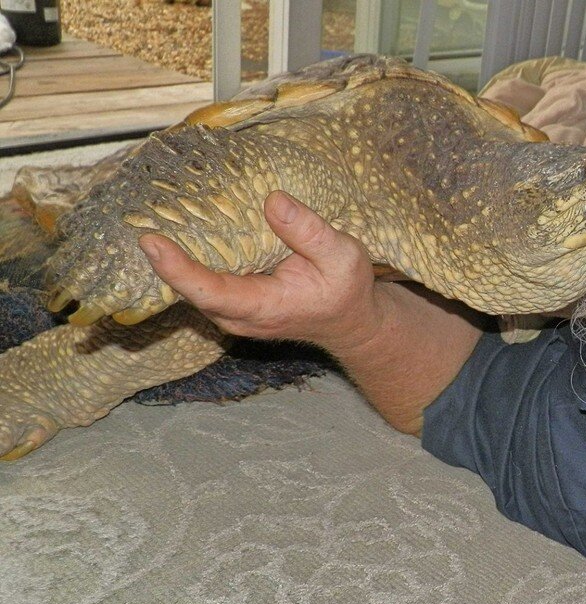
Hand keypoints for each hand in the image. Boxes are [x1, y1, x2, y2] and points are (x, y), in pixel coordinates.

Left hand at [138, 191, 383, 351]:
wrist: (348, 322)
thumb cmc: (345, 290)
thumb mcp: (343, 256)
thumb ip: (309, 231)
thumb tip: (272, 201)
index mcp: (265, 307)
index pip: (211, 292)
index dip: (178, 270)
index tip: (152, 243)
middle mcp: (239, 316)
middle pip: (190, 291)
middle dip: (162, 259)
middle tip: (138, 217)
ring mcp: (231, 311)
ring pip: (190, 287)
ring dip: (169, 258)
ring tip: (149, 217)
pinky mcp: (229, 301)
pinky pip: (199, 280)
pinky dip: (184, 258)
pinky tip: (174, 229)